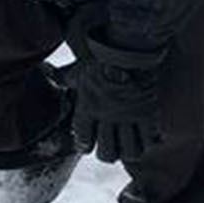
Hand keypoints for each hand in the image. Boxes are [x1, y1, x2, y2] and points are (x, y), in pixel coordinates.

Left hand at [73, 34, 167, 163]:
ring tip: (131, 146)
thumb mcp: (80, 69)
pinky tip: (151, 137)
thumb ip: (68, 78)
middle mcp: (107, 118)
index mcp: (88, 109)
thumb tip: (51, 74)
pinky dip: (151, 141)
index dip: (85, 146)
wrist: (129, 48)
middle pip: (107, 153)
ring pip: (130, 151)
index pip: (84, 141)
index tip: (89, 145)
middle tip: (112, 148)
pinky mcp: (148, 113)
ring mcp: (128, 117)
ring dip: (130, 151)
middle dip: (109, 154)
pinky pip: (150, 139)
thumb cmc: (103, 58)